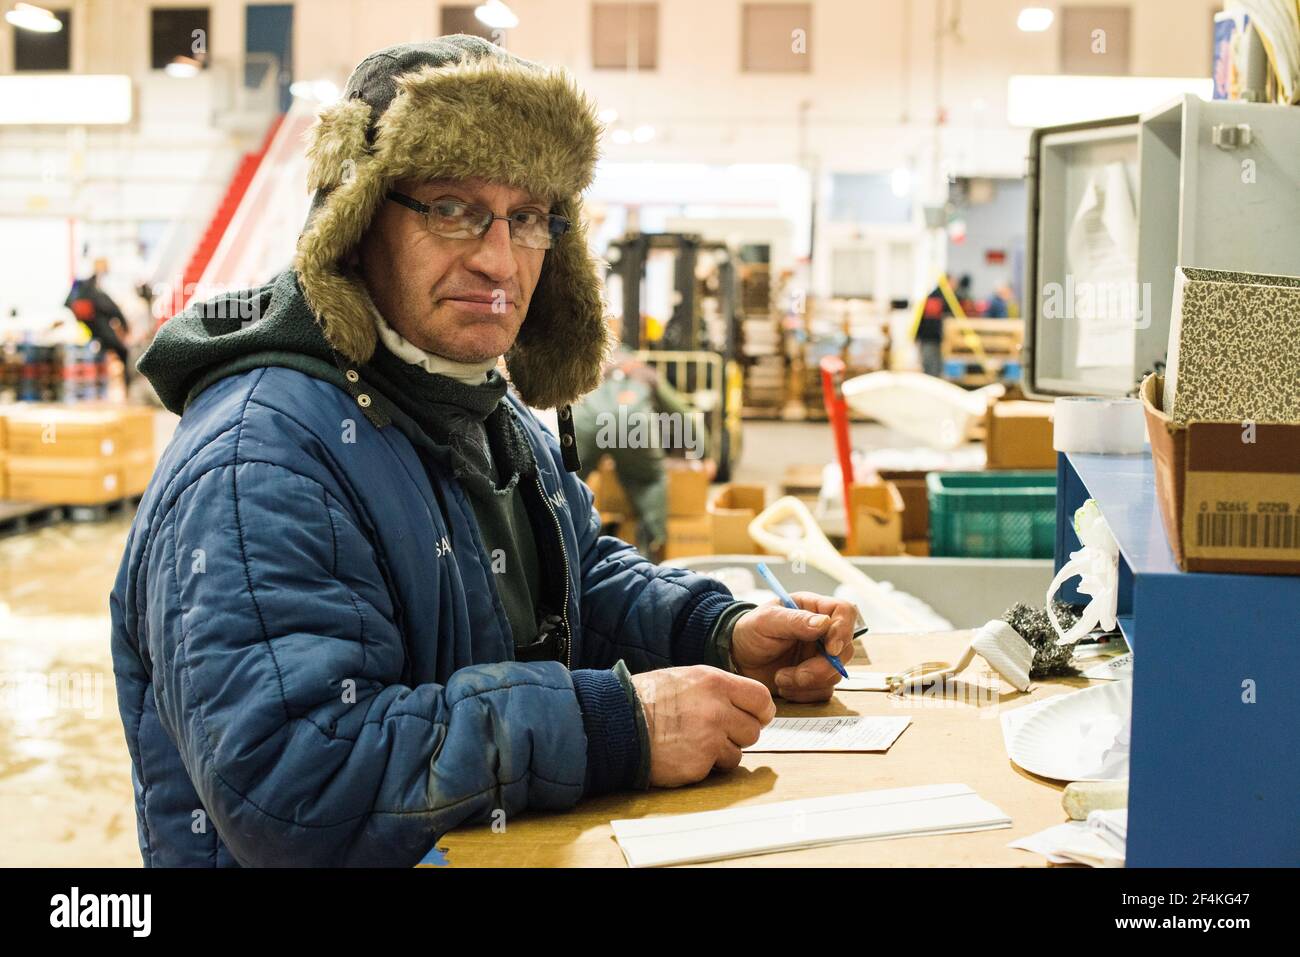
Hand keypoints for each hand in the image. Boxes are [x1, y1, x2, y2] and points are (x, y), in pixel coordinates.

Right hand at [629, 666, 775, 786]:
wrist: (618, 722)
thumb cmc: (648, 699)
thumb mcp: (687, 678)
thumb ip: (718, 689)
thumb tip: (747, 704)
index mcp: (714, 682)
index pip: (761, 699)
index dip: (761, 712)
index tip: (755, 717)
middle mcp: (716, 709)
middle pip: (753, 730)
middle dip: (738, 734)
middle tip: (717, 732)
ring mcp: (709, 738)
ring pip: (738, 753)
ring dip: (722, 752)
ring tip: (695, 741)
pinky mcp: (699, 763)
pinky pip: (717, 769)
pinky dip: (704, 764)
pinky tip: (684, 752)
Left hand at [729, 593, 858, 701]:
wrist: (736, 658)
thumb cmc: (750, 632)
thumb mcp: (766, 621)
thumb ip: (795, 620)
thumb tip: (823, 623)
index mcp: (813, 609)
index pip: (845, 612)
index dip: (844, 631)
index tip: (831, 649)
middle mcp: (822, 633)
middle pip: (845, 650)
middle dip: (822, 668)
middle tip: (798, 674)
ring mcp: (821, 657)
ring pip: (835, 675)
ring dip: (807, 683)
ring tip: (781, 678)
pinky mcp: (816, 679)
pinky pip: (823, 692)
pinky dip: (803, 694)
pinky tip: (784, 686)